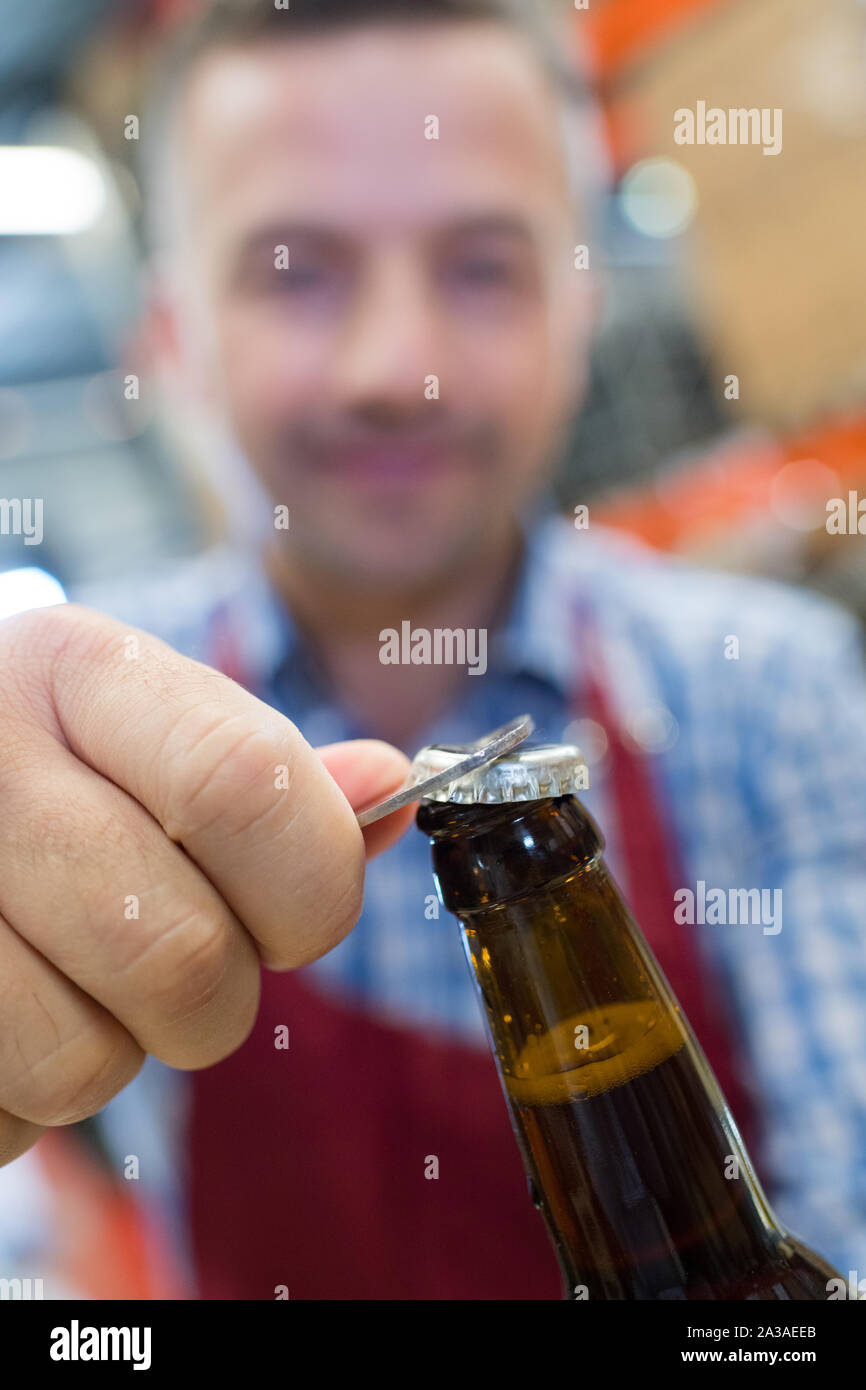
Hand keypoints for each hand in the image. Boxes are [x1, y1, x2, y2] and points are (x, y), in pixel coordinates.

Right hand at [0, 604, 411, 1165]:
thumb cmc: (54, 768)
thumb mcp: (151, 729)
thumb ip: (267, 772)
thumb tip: (390, 787)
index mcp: (80, 672)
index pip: (246, 784)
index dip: (311, 882)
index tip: (298, 912)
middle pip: (185, 950)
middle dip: (221, 996)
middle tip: (185, 958)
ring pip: (87, 1060)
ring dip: (114, 1048)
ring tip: (75, 973)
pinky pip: (13, 1107)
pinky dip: (30, 1092)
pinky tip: (17, 998)